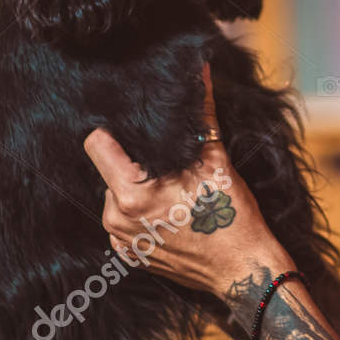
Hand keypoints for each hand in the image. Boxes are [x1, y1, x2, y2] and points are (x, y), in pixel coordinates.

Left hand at [82, 64, 289, 304]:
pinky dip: (141, 213)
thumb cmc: (232, 216)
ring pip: (117, 193)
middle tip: (170, 167)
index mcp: (131, 193)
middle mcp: (116, 219)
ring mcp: (120, 240)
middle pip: (110, 169)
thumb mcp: (217, 161)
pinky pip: (124, 220)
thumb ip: (202, 115)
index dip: (114, 131)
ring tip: (174, 193)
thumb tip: (198, 69)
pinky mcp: (128, 256)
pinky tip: (171, 215)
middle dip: (135, 163)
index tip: (138, 132)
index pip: (96, 144)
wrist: (243, 270)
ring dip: (138, 188)